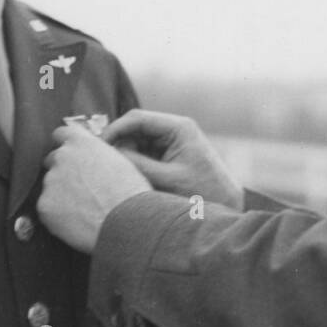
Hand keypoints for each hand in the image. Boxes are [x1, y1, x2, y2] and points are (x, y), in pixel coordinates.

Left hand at [37, 124, 150, 252]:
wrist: (126, 222)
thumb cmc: (130, 193)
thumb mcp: (120, 161)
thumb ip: (98, 153)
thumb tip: (92, 158)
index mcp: (81, 143)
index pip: (61, 133)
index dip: (65, 144)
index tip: (70, 154)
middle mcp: (62, 157)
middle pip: (53, 160)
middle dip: (63, 171)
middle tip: (81, 187)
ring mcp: (50, 181)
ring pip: (51, 185)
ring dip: (61, 193)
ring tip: (84, 208)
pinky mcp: (44, 205)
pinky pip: (47, 208)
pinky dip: (58, 214)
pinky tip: (77, 220)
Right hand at [103, 109, 241, 210]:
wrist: (228, 207)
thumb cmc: (203, 193)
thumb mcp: (166, 179)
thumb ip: (137, 164)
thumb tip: (110, 154)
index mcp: (178, 127)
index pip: (137, 119)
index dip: (114, 130)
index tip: (97, 146)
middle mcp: (175, 129)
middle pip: (135, 129)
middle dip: (119, 145)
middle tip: (105, 165)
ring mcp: (172, 142)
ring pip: (137, 142)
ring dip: (127, 156)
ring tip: (121, 175)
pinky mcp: (170, 155)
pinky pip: (144, 154)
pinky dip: (135, 164)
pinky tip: (132, 178)